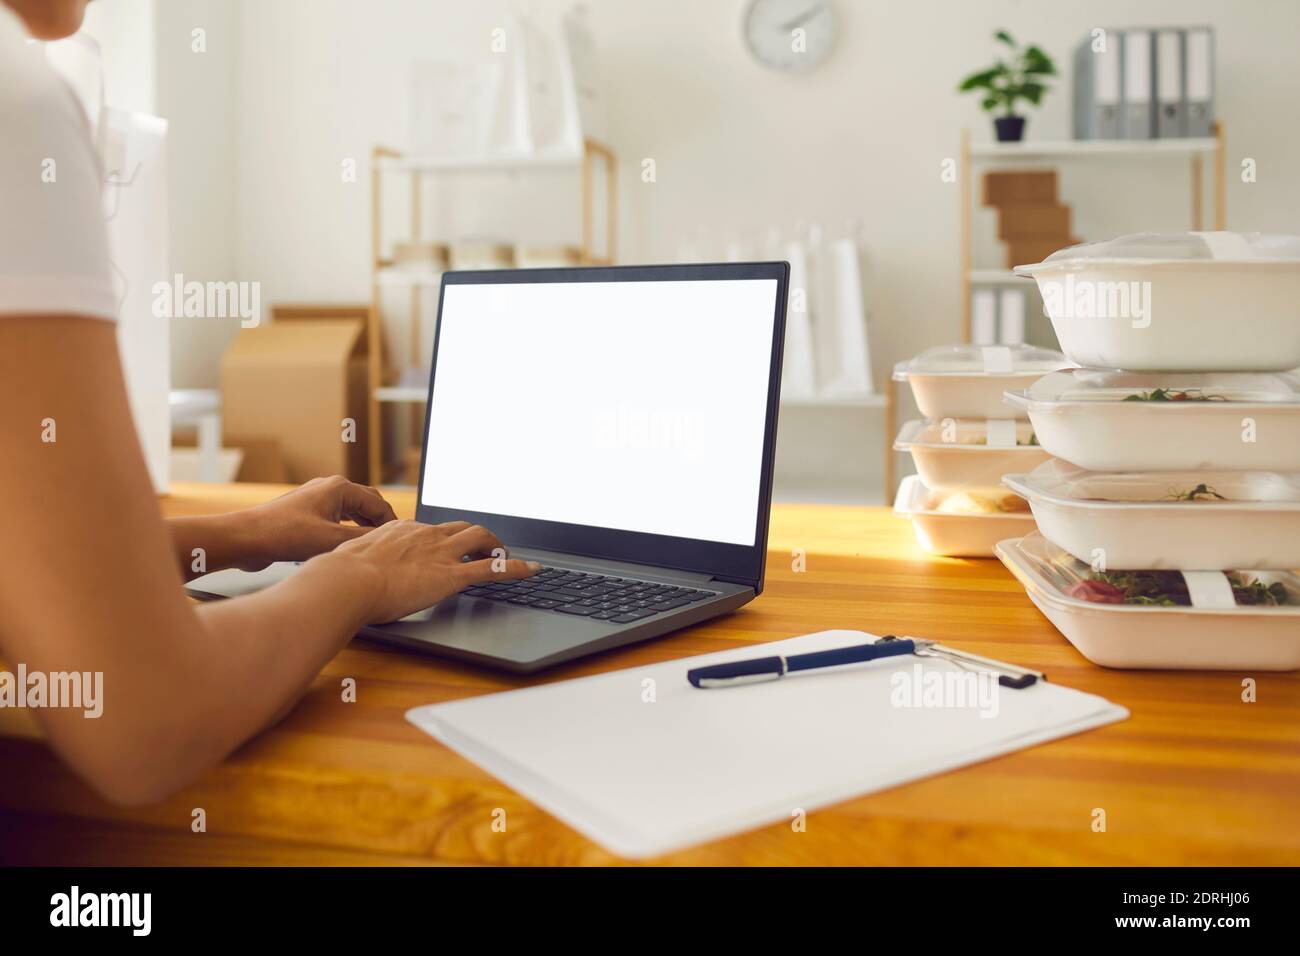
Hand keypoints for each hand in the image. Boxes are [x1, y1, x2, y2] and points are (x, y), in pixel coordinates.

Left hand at [234, 475, 397, 570]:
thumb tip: (387, 542)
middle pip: (367, 504)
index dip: (392, 525)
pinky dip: (347, 531)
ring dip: (364, 528)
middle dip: (380, 523)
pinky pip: (336, 519)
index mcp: (340, 488)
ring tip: (372, 548)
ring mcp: (316, 499)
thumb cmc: (283, 536)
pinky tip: (347, 548)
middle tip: (389, 545)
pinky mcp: (306, 513)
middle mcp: (329, 488)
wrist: (245, 539)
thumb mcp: (331, 541)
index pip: (379, 504)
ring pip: (352, 512)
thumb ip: (364, 540)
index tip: (399, 544)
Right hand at [325, 519, 539, 623]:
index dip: (445, 536)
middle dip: (480, 535)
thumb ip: (358, 563)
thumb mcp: (349, 561)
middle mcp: (425, 535)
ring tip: (508, 555)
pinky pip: (493, 568)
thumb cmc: (339, 576)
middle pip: (462, 527)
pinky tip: (531, 571)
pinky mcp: (451, 575)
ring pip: (481, 538)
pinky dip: (516, 568)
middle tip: (489, 545)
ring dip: (498, 545)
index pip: (431, 529)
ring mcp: (440, 553)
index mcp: (401, 530)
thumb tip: (346, 571)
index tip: (448, 543)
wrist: (345, 580)